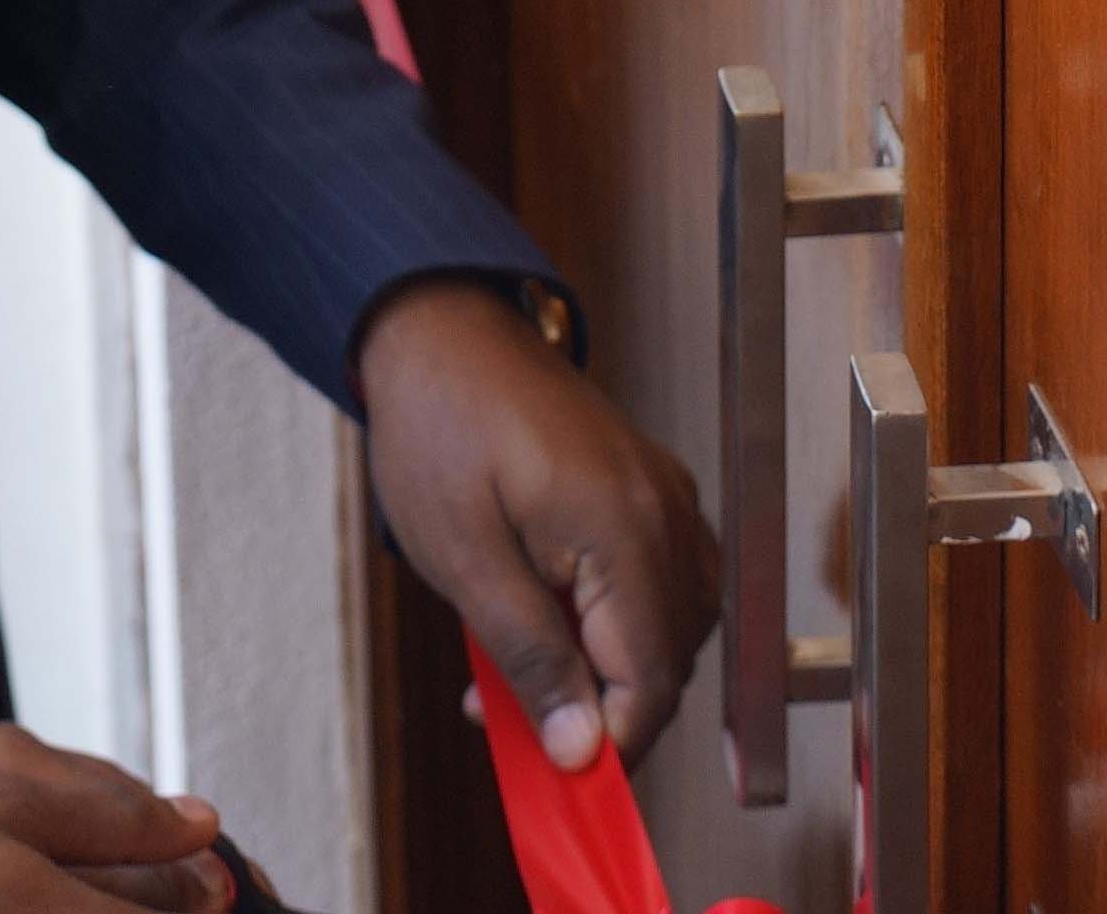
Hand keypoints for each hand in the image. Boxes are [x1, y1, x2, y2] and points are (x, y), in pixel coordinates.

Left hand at [356, 277, 716, 772]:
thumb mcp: (464, 559)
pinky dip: (611, 619)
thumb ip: (529, 656)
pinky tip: (548, 618)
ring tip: (514, 664)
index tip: (558, 774)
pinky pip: (657, 583)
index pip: (650, 682)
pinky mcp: (651, 491)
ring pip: (667, 629)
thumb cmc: (439, 427)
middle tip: (508, 713)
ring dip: (602, 665)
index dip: (610, 742)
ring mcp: (666, 499)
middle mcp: (668, 515)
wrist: (438, 331)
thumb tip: (580, 750)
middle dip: (596, 706)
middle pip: (665, 661)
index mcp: (627, 532)